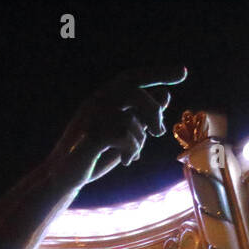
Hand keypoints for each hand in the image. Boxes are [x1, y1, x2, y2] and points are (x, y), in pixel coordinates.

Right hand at [50, 67, 187, 185]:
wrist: (65, 175)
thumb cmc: (95, 153)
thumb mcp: (124, 133)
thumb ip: (141, 115)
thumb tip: (164, 95)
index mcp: (104, 97)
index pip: (133, 77)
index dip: (158, 73)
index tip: (182, 72)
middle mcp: (96, 101)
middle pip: (133, 91)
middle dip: (152, 111)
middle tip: (158, 132)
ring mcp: (91, 118)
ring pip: (130, 117)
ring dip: (140, 139)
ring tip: (135, 154)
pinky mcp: (90, 137)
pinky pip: (122, 135)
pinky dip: (131, 150)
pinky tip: (127, 161)